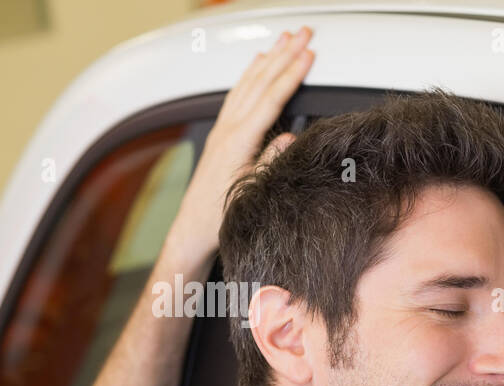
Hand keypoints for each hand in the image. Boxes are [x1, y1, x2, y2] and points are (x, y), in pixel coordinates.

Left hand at [163, 26, 314, 262]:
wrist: (193, 229)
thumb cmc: (220, 217)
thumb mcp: (252, 194)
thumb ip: (270, 163)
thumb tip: (289, 139)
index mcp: (237, 141)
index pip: (269, 98)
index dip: (290, 75)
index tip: (307, 56)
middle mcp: (227, 130)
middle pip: (259, 82)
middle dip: (283, 55)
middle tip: (302, 34)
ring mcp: (222, 130)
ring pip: (247, 84)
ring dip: (268, 60)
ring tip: (284, 40)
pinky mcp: (221, 135)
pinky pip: (238, 94)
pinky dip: (251, 76)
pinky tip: (258, 67)